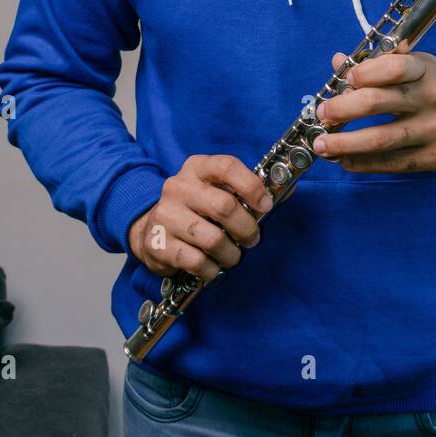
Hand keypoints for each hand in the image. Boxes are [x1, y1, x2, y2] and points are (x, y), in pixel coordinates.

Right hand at [127, 154, 273, 281]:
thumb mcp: (216, 190)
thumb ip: (247, 190)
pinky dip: (212, 270)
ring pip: (213, 239)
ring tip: (232, 256)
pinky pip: (197, 262)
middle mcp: (178, 187)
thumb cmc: (194, 209)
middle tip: (251, 239)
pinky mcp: (158, 244)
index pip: (227, 166)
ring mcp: (166, 215)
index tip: (265, 205)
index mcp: (196, 168)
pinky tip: (212, 266)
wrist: (148, 229)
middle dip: (246, 228)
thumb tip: (287, 192)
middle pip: (224, 206)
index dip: (251, 186)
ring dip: (231, 254)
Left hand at [311, 44, 435, 173]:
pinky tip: (346, 162)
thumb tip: (337, 62)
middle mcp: (432, 99)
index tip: (345, 77)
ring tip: (322, 145)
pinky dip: (366, 164)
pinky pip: (394, 163)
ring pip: (383, 139)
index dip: (366, 71)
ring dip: (346, 144)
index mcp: (426, 71)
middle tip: (321, 114)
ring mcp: (435, 131)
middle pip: (379, 102)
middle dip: (343, 109)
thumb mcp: (421, 67)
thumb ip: (379, 65)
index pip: (395, 67)